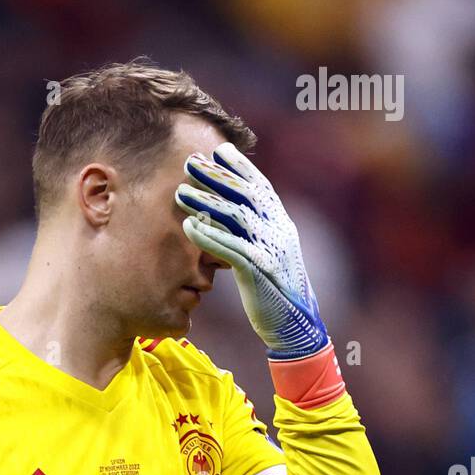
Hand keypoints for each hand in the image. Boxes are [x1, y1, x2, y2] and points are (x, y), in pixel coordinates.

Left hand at [175, 142, 328, 359]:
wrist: (293, 325)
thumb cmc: (274, 292)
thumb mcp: (265, 255)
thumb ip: (253, 234)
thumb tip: (231, 215)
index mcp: (280, 224)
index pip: (259, 187)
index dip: (240, 167)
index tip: (219, 150)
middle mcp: (278, 230)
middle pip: (245, 194)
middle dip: (216, 177)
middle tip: (190, 162)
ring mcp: (270, 249)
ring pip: (236, 217)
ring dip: (206, 203)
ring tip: (180, 193)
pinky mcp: (259, 270)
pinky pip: (231, 248)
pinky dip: (208, 236)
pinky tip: (188, 228)